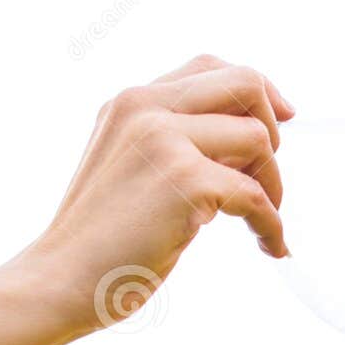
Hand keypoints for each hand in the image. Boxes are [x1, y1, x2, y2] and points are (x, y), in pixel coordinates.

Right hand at [20, 54, 295, 335]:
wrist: (60, 279)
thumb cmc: (100, 238)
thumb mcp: (128, 167)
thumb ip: (172, 140)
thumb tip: (249, 136)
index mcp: (131, 101)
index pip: (209, 66)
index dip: (257, 90)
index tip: (283, 118)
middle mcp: (146, 107)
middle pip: (244, 83)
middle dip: (274, 128)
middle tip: (267, 179)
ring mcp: (165, 139)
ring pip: (259, 138)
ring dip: (274, 185)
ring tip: (262, 221)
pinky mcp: (186, 181)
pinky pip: (257, 196)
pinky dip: (273, 226)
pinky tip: (271, 247)